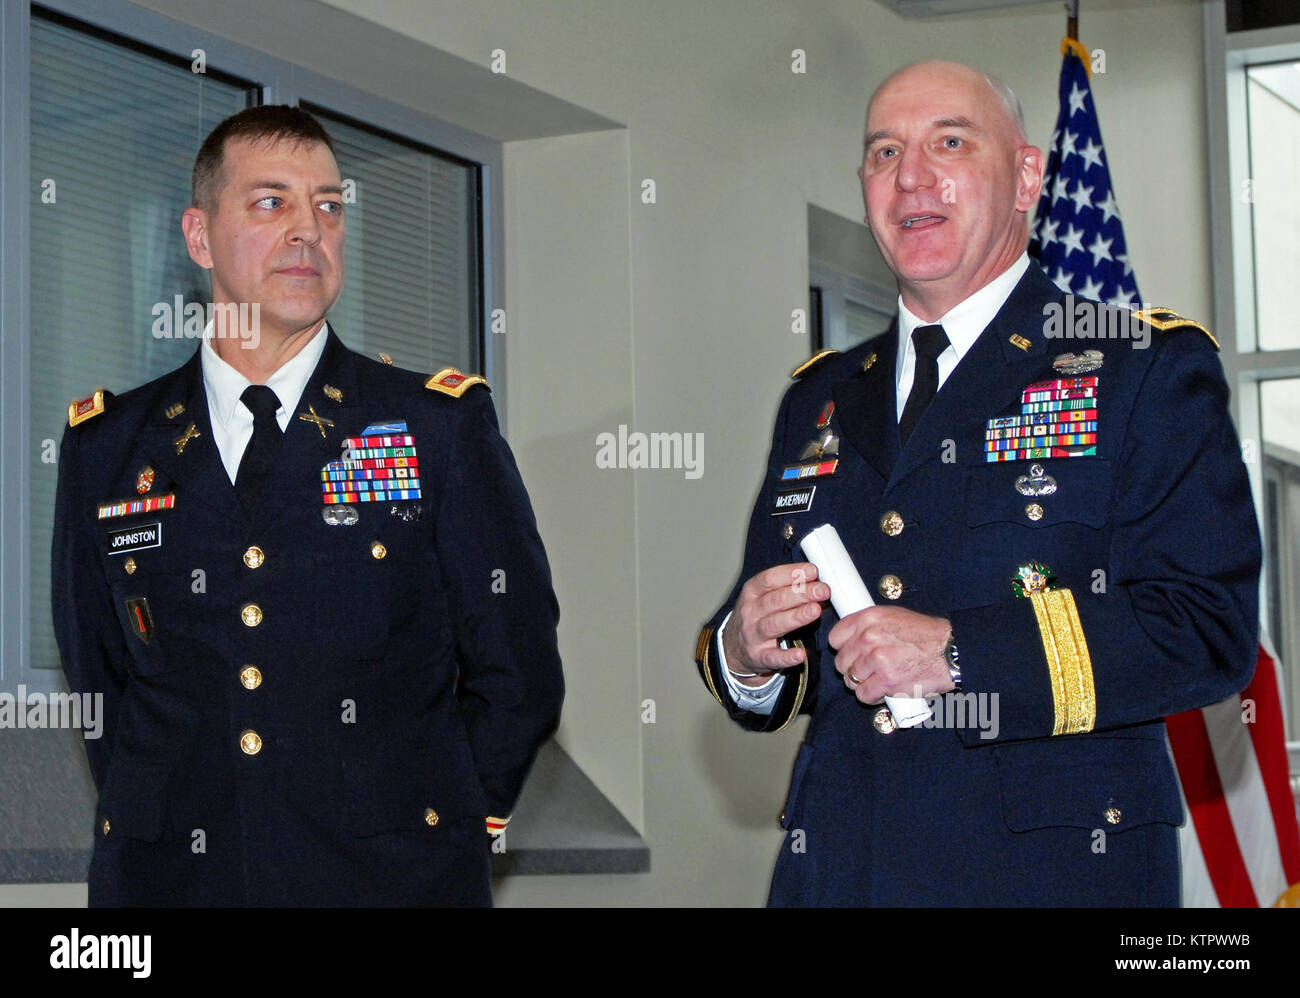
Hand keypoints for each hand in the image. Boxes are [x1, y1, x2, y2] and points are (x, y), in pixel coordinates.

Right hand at [721, 563, 828, 686]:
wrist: (734, 647)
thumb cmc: (755, 617)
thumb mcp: (762, 596)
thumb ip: (786, 586)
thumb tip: (815, 579)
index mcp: (751, 592)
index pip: (769, 579)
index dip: (791, 574)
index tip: (811, 571)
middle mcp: (750, 612)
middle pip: (775, 600)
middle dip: (801, 594)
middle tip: (822, 590)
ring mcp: (753, 635)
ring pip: (774, 625)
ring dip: (796, 617)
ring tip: (815, 611)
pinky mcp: (758, 657)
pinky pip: (773, 658)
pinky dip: (786, 657)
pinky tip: (800, 654)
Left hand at [828, 606, 952, 703]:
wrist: (949, 652)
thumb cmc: (926, 636)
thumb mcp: (894, 617)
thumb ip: (870, 626)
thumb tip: (850, 638)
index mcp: (869, 618)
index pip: (835, 637)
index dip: (843, 649)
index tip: (851, 654)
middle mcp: (869, 637)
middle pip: (841, 661)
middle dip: (853, 668)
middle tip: (869, 670)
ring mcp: (876, 659)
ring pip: (851, 680)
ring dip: (863, 683)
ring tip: (878, 680)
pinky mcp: (885, 681)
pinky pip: (863, 695)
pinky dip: (872, 697)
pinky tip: (883, 690)